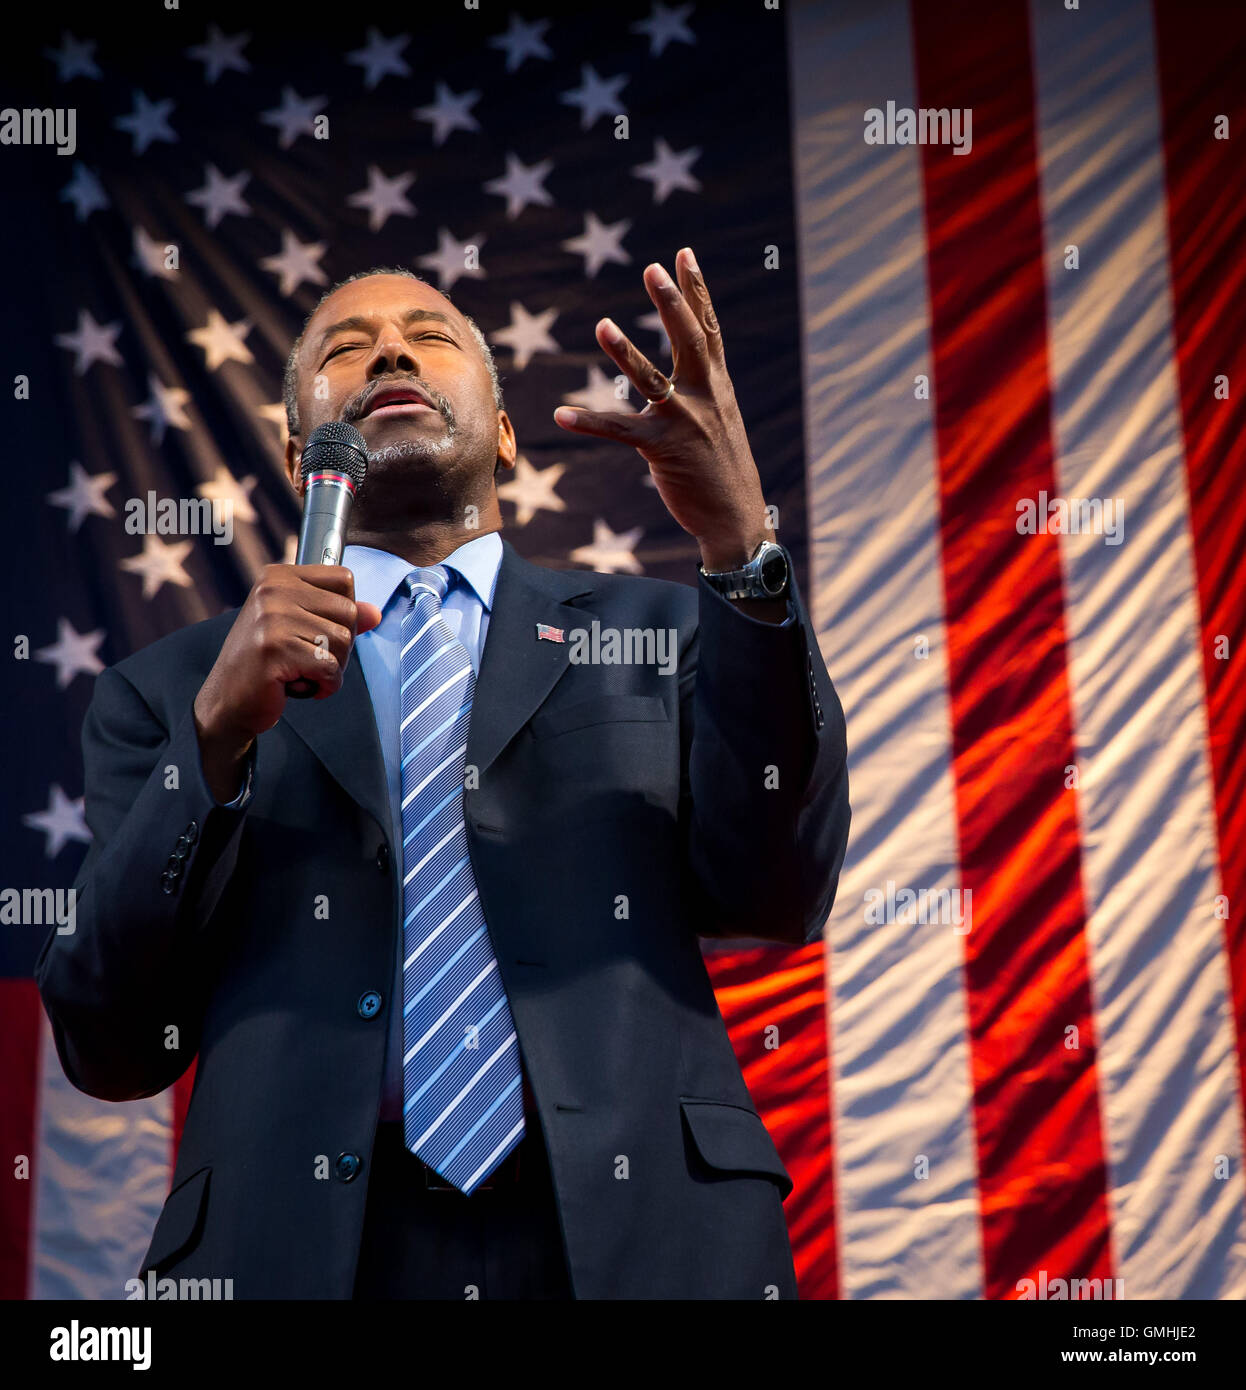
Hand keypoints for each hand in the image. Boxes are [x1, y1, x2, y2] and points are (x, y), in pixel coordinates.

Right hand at [193, 564, 381, 799]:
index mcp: (278, 577)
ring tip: (300, 672)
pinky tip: (298, 687)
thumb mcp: (300, 630)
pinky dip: (324, 686)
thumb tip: (376, 612)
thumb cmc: (265, 663)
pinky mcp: (275, 650)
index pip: (343, 579)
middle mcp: (272, 590)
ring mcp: (272, 618)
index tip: (321, 630)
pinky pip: (330, 668)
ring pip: (343, 641)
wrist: (226, 701)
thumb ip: (337, 617)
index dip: (345, 611)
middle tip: (309, 659)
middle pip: (348, 612)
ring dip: (331, 668)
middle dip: (340, 646)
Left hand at [553, 247, 772, 570]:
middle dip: (670, 303)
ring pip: (653, 380)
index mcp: (718, 386)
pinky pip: (620, 431)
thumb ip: (703, 392)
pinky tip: (562, 415)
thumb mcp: (720, 421)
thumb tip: (688, 373)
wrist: (735, 518)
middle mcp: (706, 397)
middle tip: (652, 268)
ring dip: (625, 352)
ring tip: (602, 324)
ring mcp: (686, 422)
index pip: (708, 329)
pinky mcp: (663, 450)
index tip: (684, 254)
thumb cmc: (724, 470)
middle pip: (689, 340)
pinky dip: (589, 423)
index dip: (696, 290)